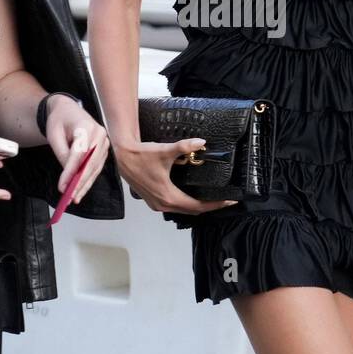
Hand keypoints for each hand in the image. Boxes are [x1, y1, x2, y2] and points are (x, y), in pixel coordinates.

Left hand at [43, 95, 109, 204]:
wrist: (67, 110)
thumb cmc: (59, 120)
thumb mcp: (54, 135)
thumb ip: (62, 154)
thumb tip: (68, 175)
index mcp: (87, 127)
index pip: (79, 154)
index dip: (71, 172)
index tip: (63, 186)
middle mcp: (100, 135)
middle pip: (90, 163)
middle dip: (79, 182)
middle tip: (69, 197)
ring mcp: (104, 143)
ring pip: (95, 168)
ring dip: (85, 185)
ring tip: (74, 198)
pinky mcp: (103, 150)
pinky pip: (96, 168)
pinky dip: (88, 180)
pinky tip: (81, 191)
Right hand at [114, 137, 237, 214]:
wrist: (123, 157)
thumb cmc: (142, 156)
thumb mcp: (165, 151)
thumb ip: (184, 147)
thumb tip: (201, 142)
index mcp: (169, 196)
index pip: (198, 206)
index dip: (215, 204)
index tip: (229, 201)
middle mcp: (164, 205)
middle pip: (192, 210)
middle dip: (209, 206)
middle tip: (225, 200)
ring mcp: (157, 205)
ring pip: (183, 210)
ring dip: (197, 206)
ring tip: (212, 198)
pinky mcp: (153, 201)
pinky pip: (174, 207)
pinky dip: (186, 204)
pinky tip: (192, 195)